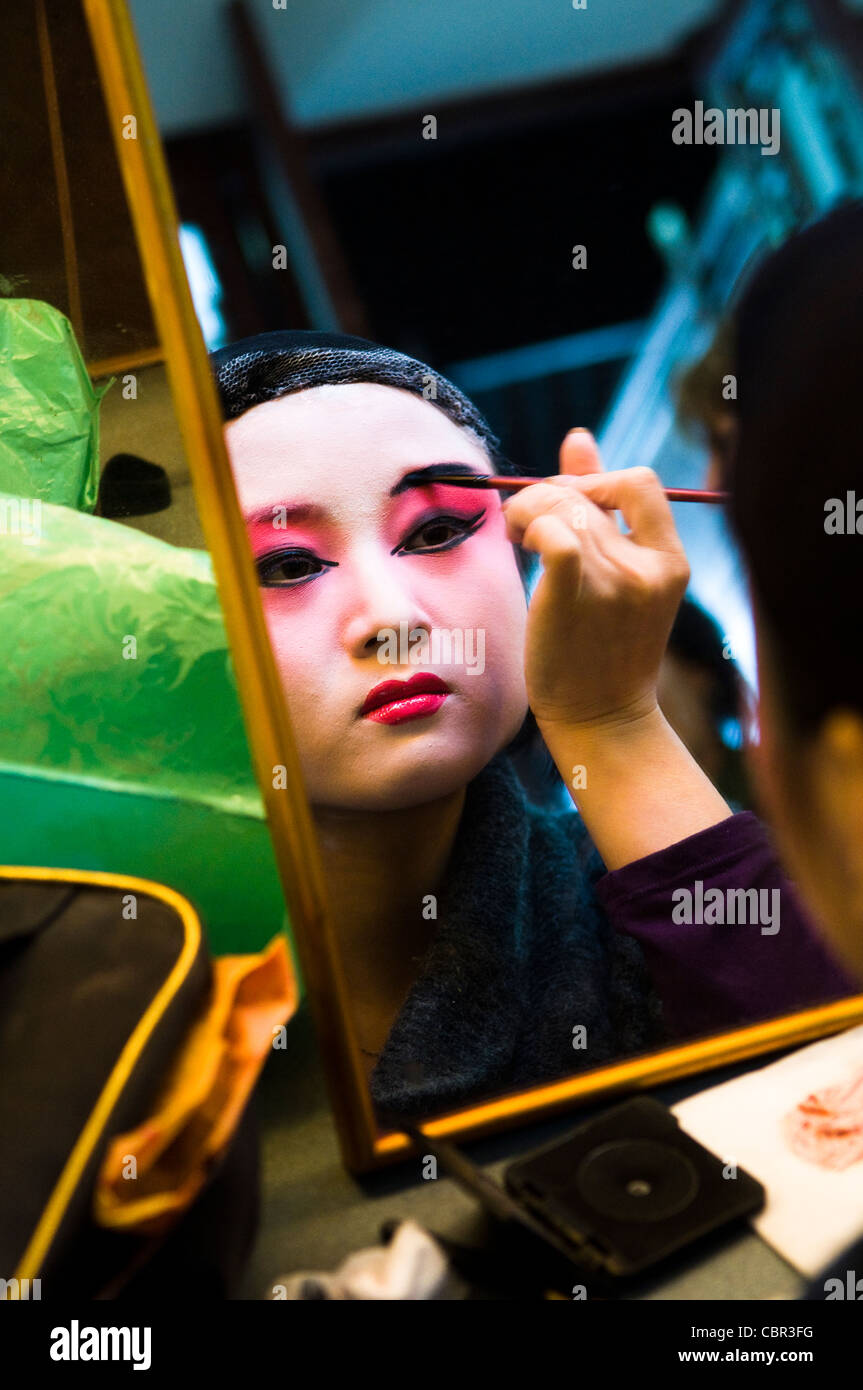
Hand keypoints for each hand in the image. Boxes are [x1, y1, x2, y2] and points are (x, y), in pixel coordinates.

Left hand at [502, 430, 689, 732]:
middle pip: (587, 496)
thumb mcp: (614, 574)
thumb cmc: (601, 650)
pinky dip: (530, 526)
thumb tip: (577, 437)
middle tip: (525, 526)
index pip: (641, 481)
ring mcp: (616, 583)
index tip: (569, 505)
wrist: (600, 721)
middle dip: (546, 498)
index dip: (596, 480)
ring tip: (519, 539)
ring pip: (561, 509)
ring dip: (526, 512)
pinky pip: (555, 534)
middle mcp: (649, 568)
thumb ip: (599, 506)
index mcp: (671, 561)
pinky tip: (521, 545)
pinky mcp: (576, 595)